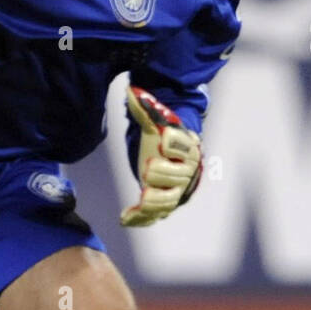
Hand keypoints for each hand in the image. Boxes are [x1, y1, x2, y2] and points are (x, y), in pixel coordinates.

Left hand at [119, 85, 201, 227]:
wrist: (172, 159)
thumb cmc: (163, 139)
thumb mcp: (153, 124)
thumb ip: (144, 110)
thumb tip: (131, 91)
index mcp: (185, 148)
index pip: (180, 145)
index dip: (172, 144)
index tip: (162, 141)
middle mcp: (186, 171)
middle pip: (176, 175)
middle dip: (161, 172)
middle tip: (147, 168)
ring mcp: (177, 190)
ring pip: (168, 200)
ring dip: (155, 201)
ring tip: (141, 200)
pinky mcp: (165, 204)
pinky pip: (155, 215)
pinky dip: (141, 219)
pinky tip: (124, 218)